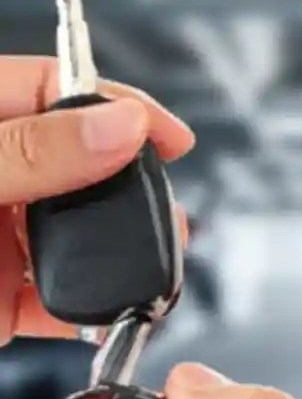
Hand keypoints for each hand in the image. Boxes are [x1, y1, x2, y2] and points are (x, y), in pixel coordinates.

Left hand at [0, 55, 194, 343]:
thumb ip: (32, 152)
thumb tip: (119, 124)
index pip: (50, 88)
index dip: (118, 104)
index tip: (171, 135)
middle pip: (80, 165)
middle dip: (133, 189)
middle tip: (168, 211)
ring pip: (76, 235)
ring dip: (121, 252)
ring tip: (154, 267)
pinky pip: (55, 301)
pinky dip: (91, 308)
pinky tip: (111, 310)